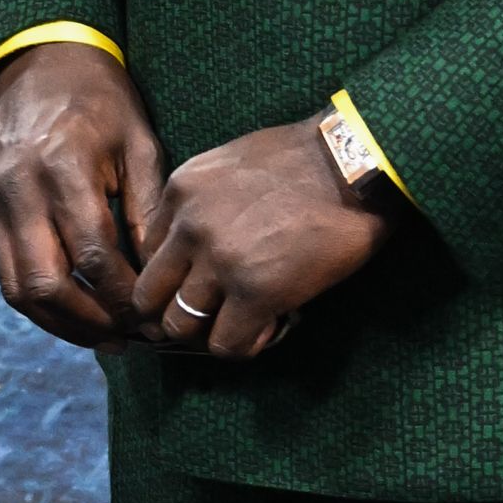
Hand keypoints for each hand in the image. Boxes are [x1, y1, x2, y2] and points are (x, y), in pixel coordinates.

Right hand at [0, 41, 169, 349]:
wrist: (41, 66)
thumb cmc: (102, 102)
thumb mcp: (138, 144)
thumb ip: (145, 212)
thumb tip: (157, 277)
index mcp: (63, 167)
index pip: (92, 255)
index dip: (123, 296)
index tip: (153, 316)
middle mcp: (20, 190)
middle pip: (46, 283)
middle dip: (91, 321)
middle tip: (129, 336)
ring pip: (18, 289)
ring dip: (61, 323)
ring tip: (105, 337)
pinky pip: (7, 274)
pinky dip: (40, 304)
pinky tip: (75, 314)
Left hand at [131, 119, 400, 361]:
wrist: (355, 162)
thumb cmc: (306, 157)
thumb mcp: (232, 163)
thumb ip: (205, 201)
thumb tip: (203, 244)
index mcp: (180, 192)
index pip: (147, 255)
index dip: (172, 277)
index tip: (200, 283)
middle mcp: (189, 227)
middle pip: (149, 297)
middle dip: (175, 311)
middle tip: (210, 314)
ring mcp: (220, 262)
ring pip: (180, 325)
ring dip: (209, 332)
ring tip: (243, 321)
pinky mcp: (256, 293)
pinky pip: (226, 344)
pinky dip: (245, 345)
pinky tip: (269, 326)